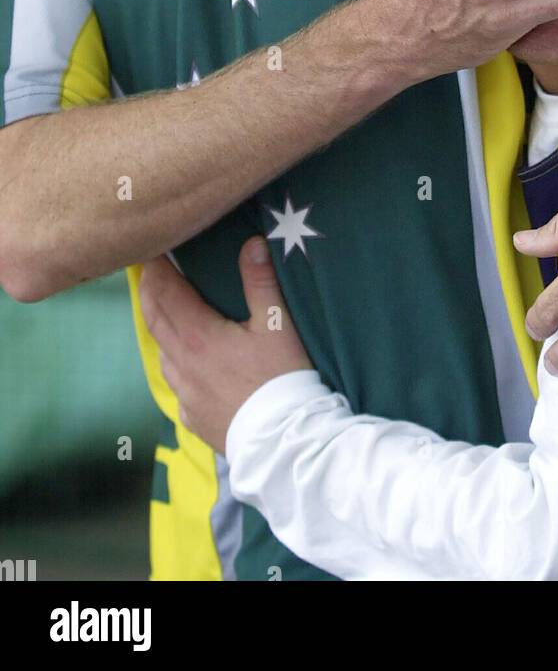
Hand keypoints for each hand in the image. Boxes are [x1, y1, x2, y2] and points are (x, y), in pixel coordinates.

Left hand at [139, 237, 311, 453]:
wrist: (283, 442)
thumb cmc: (282, 379)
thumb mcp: (277, 324)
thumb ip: (260, 281)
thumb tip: (252, 243)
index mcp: (199, 337)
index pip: (166, 292)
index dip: (156, 268)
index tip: (149, 249)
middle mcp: (183, 365)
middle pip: (155, 319)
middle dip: (149, 291)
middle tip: (147, 270)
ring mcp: (185, 394)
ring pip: (162, 353)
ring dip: (161, 327)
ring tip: (166, 311)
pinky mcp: (192, 417)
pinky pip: (176, 383)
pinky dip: (176, 362)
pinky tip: (188, 361)